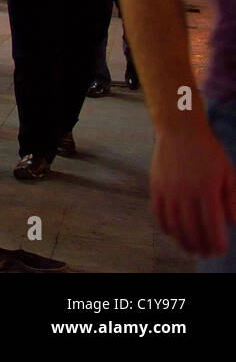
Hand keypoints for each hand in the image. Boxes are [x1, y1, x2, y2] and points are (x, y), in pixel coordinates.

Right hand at [151, 127, 235, 256]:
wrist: (179, 131)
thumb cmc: (208, 152)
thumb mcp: (228, 173)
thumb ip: (232, 199)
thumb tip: (233, 223)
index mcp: (206, 190)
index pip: (212, 224)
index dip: (216, 242)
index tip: (220, 251)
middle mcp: (185, 193)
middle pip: (191, 228)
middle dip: (200, 245)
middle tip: (206, 253)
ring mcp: (168, 191)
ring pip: (174, 225)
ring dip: (182, 241)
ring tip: (191, 249)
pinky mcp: (155, 187)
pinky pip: (158, 213)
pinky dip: (165, 227)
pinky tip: (172, 233)